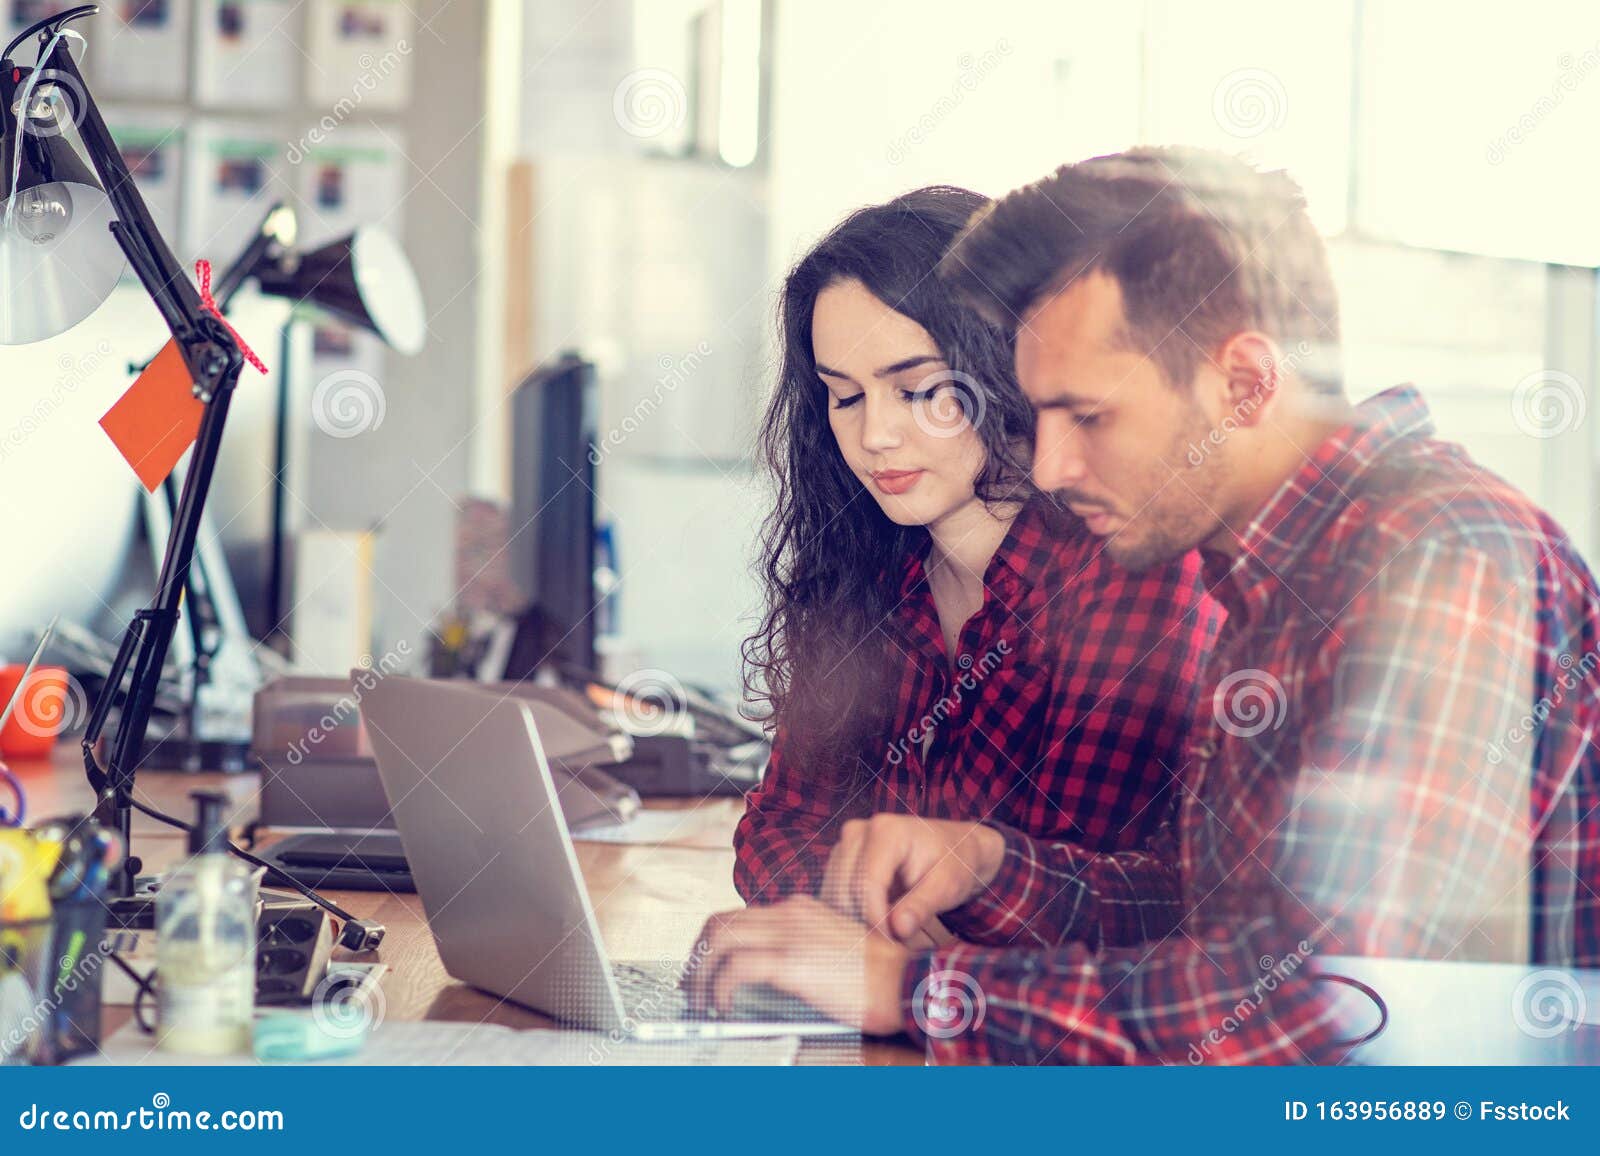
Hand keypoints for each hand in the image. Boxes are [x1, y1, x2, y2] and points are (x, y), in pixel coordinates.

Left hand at [684, 895, 910, 1034]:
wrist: (908, 980)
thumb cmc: (881, 975)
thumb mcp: (834, 949)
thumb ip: (803, 951)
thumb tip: (770, 976)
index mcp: (800, 909)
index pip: (739, 916)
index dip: (714, 945)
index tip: (705, 971)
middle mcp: (790, 913)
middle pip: (720, 923)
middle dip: (697, 956)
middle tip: (692, 988)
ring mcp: (789, 934)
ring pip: (719, 940)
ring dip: (701, 974)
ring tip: (701, 1002)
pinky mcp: (791, 960)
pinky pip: (735, 968)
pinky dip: (719, 988)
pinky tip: (722, 1007)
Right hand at [819, 814, 1004, 941]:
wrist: (953, 847)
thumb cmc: (953, 863)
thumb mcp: (946, 886)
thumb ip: (921, 907)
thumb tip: (898, 930)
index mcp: (887, 831)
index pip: (867, 883)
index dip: (876, 918)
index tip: (893, 942)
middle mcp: (859, 832)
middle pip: (845, 890)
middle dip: (866, 921)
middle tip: (892, 942)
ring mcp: (846, 844)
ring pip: (835, 896)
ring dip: (856, 920)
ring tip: (887, 930)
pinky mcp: (841, 859)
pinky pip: (835, 895)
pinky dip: (851, 913)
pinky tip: (875, 921)